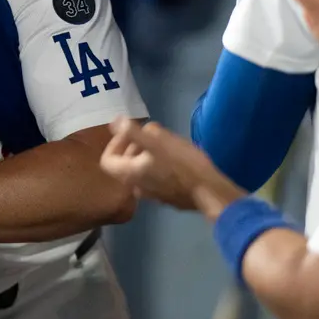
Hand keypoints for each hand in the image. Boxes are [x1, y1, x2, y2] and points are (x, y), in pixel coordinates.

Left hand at [100, 117, 243, 216]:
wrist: (211, 193)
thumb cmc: (183, 165)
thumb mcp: (158, 141)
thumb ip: (133, 132)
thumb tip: (115, 122)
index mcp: (129, 175)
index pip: (107, 160)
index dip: (116, 143)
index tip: (132, 133)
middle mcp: (136, 187)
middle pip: (124, 164)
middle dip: (134, 145)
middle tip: (153, 134)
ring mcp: (152, 195)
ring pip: (141, 170)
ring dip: (148, 154)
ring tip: (167, 144)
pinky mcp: (168, 197)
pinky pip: (155, 177)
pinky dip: (159, 165)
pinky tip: (177, 159)